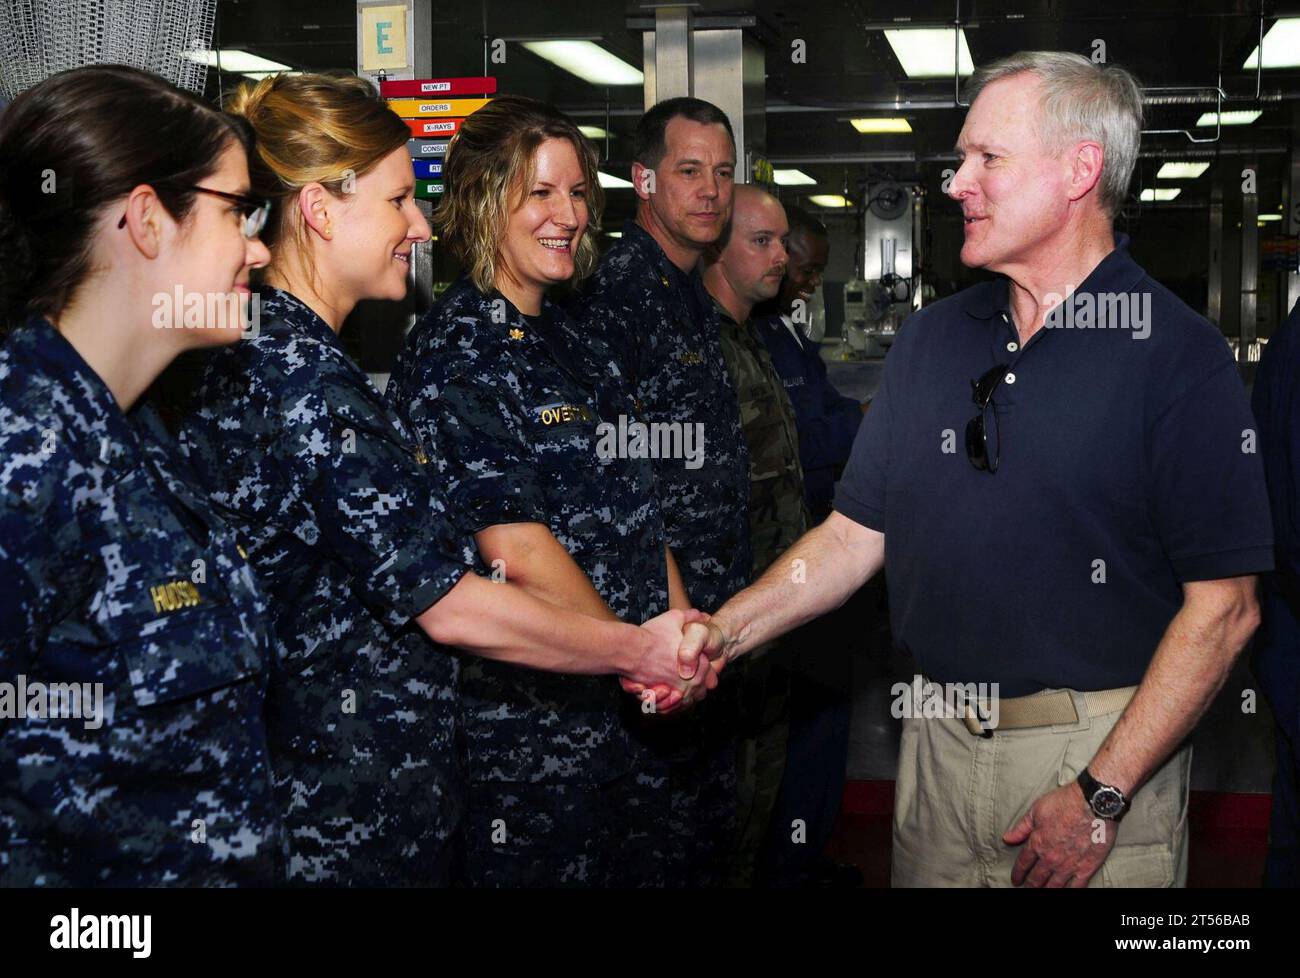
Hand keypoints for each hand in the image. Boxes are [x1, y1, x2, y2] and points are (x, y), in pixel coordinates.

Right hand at [619, 608, 717, 712]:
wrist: (631, 650)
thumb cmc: (652, 635)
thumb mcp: (675, 618)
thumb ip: (691, 617)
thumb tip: (702, 616)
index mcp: (700, 664)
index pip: (711, 676)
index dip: (703, 671)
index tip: (694, 666)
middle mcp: (692, 682)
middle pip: (699, 691)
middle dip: (693, 685)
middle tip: (682, 676)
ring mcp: (677, 693)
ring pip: (685, 702)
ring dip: (680, 696)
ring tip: (670, 685)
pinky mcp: (663, 701)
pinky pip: (670, 708)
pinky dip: (668, 704)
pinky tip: (662, 693)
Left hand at [1002, 782, 1116, 887]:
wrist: (1093, 804)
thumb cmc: (1064, 803)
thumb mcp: (1036, 810)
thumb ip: (1021, 828)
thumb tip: (1007, 838)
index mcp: (1037, 843)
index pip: (1023, 863)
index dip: (1018, 873)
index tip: (1015, 880)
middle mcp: (1051, 858)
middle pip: (1037, 878)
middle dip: (1030, 885)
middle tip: (1027, 888)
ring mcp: (1069, 865)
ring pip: (1054, 886)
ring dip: (1047, 890)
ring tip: (1042, 892)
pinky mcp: (1087, 868)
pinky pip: (1076, 887)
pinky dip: (1069, 892)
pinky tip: (1065, 892)